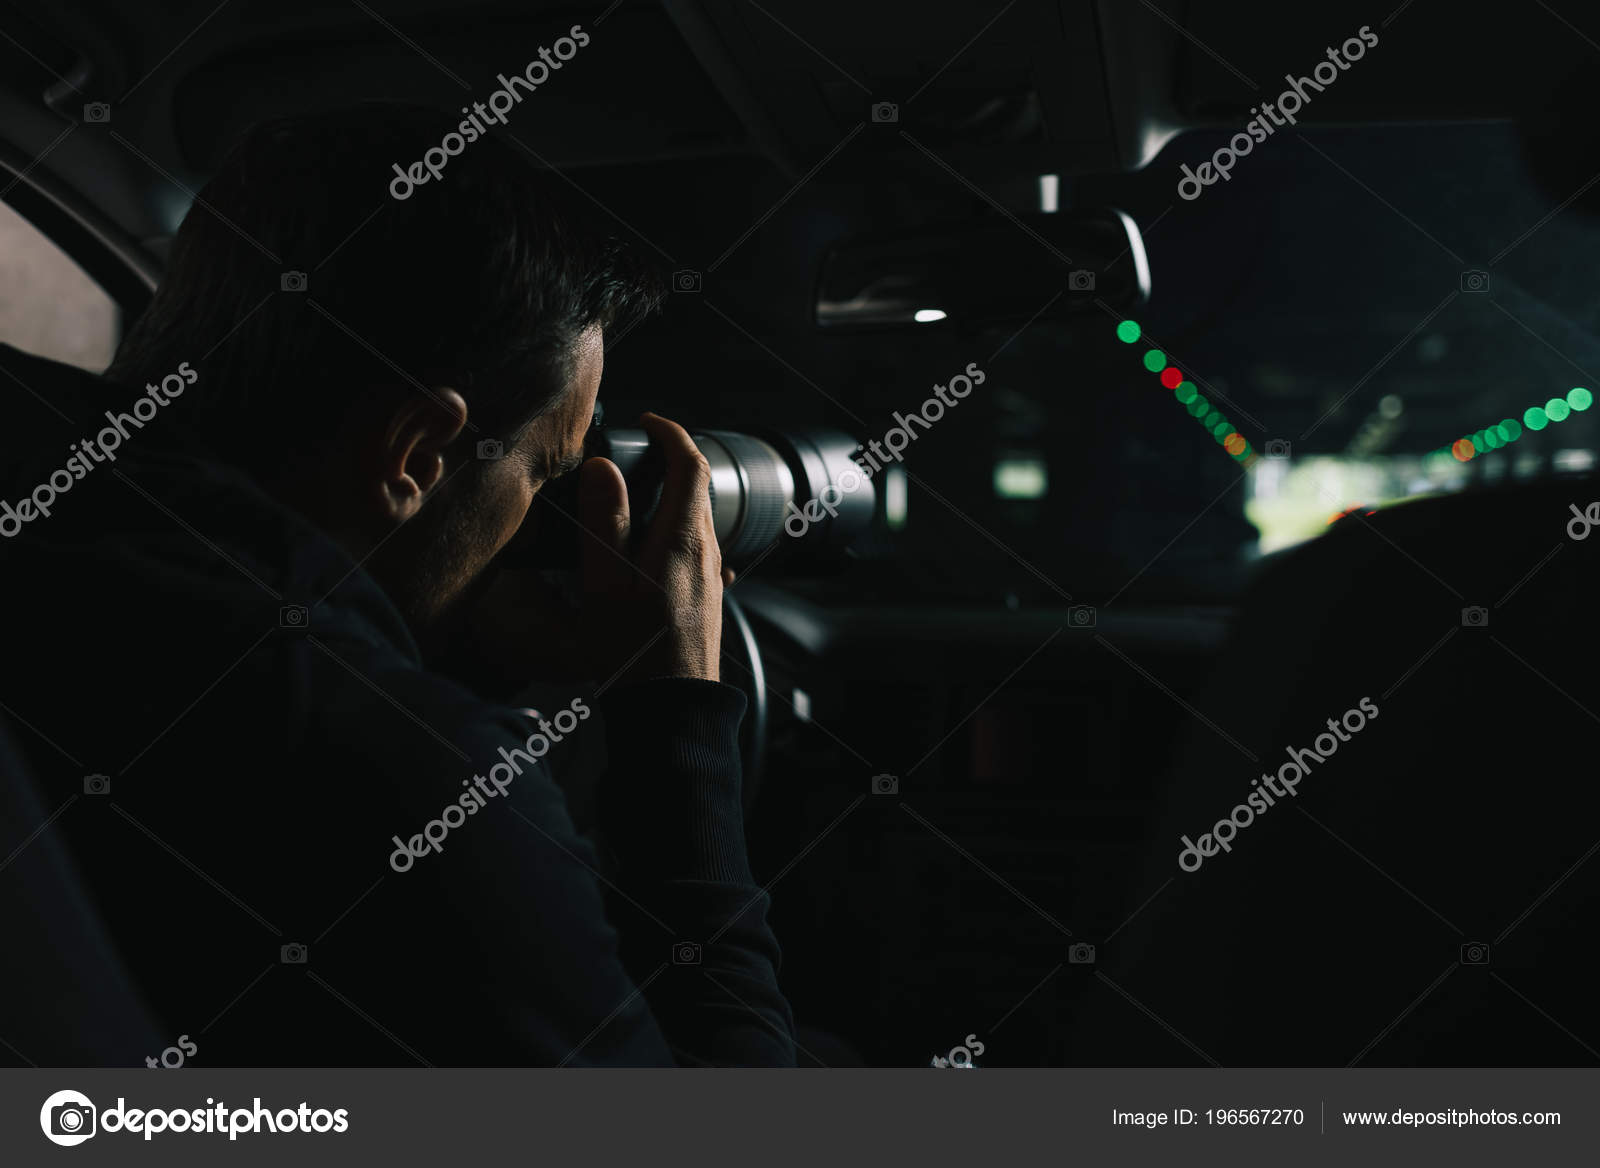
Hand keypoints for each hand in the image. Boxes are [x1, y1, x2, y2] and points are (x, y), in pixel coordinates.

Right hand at [578, 413, 730, 684]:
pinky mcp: (707, 598)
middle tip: (628, 456)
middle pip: (697, 488)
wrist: (672, 711)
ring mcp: (711, 576)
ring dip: (668, 497)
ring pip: (695, 519)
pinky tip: (642, 551)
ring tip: (627, 500)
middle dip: (667, 462)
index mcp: (684, 540)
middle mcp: (707, 552)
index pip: (691, 464)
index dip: (670, 433)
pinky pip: (693, 547)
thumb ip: (604, 522)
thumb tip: (603, 467)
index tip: (646, 423)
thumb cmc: (634, 653)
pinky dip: (670, 529)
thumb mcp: (607, 585)